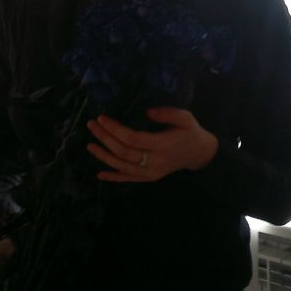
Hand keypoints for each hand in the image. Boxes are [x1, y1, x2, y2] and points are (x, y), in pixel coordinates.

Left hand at [86, 107, 218, 181]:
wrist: (199, 153)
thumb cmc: (190, 132)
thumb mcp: (185, 118)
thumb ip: (167, 113)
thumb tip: (147, 111)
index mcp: (163, 145)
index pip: (133, 139)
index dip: (115, 129)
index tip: (102, 118)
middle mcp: (155, 162)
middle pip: (124, 152)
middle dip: (105, 138)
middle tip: (92, 125)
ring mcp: (151, 173)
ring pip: (122, 167)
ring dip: (104, 156)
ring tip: (90, 145)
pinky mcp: (149, 178)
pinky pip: (128, 178)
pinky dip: (113, 177)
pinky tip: (100, 174)